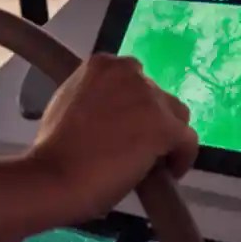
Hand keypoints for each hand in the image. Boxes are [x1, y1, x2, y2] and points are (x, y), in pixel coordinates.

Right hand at [22, 54, 198, 220]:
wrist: (53, 177)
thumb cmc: (52, 150)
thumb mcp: (68, 104)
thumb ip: (95, 98)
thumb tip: (114, 113)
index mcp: (103, 64)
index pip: (133, 82)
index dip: (134, 108)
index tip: (127, 128)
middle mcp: (129, 71)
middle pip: (157, 97)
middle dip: (150, 120)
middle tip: (137, 148)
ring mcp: (149, 98)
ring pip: (176, 117)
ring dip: (167, 137)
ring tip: (152, 161)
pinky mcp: (165, 127)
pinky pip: (188, 142)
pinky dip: (182, 158)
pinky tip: (170, 174)